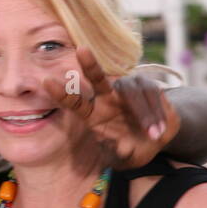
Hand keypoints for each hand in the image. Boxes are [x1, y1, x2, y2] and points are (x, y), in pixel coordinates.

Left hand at [43, 47, 179, 168]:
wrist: (157, 140)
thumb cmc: (132, 149)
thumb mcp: (124, 158)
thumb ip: (121, 154)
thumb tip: (123, 149)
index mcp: (93, 114)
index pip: (75, 102)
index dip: (62, 94)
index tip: (46, 81)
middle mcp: (107, 97)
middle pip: (98, 79)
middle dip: (90, 65)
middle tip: (81, 50)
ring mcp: (128, 90)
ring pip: (133, 92)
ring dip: (144, 114)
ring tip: (153, 136)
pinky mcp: (148, 87)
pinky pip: (153, 95)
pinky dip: (157, 114)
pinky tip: (160, 130)